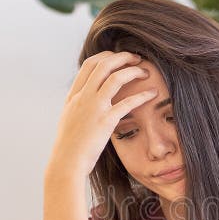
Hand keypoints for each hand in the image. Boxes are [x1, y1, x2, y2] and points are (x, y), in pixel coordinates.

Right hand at [46, 51, 158, 178]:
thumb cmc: (69, 147)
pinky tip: (152, 94)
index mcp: (73, 96)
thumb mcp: (69, 120)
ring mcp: (94, 108)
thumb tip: (87, 101)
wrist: (66, 163)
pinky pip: (127, 102)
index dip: (106, 56)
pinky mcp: (106, 121)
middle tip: (136, 58)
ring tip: (145, 71)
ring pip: (116, 78)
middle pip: (103, 64)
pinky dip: (142, 95)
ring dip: (133, 71)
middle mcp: (83, 97)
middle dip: (122, 57)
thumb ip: (79, 107)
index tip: (118, 57)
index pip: (89, 64)